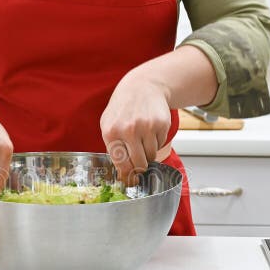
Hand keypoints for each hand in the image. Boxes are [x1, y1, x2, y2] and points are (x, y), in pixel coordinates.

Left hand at [100, 69, 171, 185]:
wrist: (142, 87)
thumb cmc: (123, 108)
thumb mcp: (108, 124)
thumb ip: (112, 147)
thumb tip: (122, 173)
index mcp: (111, 132)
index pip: (121, 165)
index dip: (128, 177)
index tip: (131, 182)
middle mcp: (128, 130)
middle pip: (139, 164)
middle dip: (140, 168)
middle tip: (140, 166)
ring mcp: (146, 126)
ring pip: (151, 156)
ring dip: (148, 154)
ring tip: (143, 141)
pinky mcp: (161, 124)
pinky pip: (160, 145)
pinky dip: (156, 142)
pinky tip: (150, 130)